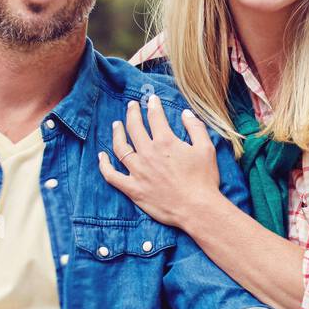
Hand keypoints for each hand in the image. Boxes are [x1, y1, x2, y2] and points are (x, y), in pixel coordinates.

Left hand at [97, 92, 221, 229]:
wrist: (197, 208)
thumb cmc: (204, 180)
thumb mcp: (206, 149)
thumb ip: (195, 127)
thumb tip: (186, 113)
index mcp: (165, 142)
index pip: (155, 117)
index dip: (153, 105)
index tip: (151, 99)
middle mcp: (148, 153)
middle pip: (134, 127)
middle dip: (132, 113)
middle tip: (131, 106)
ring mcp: (138, 171)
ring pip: (120, 147)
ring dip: (117, 133)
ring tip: (116, 125)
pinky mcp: (133, 188)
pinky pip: (112, 175)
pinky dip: (104, 165)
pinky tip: (102, 157)